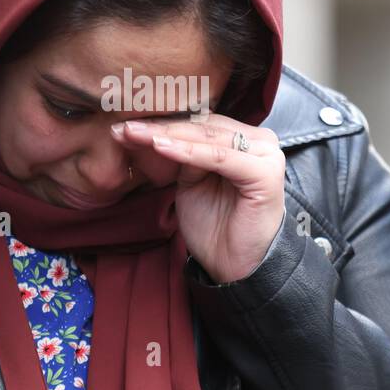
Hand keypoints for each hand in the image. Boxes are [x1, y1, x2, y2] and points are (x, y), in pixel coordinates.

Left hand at [111, 114, 285, 283]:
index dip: (162, 122)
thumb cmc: (215, 226)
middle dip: (160, 127)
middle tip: (123, 127)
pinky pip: (219, 158)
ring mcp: (265, 155)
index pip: (199, 122)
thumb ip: (182, 154)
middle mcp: (259, 141)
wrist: (235, 267)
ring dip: (168, 135)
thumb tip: (152, 130)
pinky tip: (161, 147)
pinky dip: (188, 152)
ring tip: (135, 134)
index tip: (124, 124)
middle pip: (202, 126)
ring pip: (208, 138)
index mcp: (244, 139)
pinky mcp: (264, 173)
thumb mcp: (191, 182)